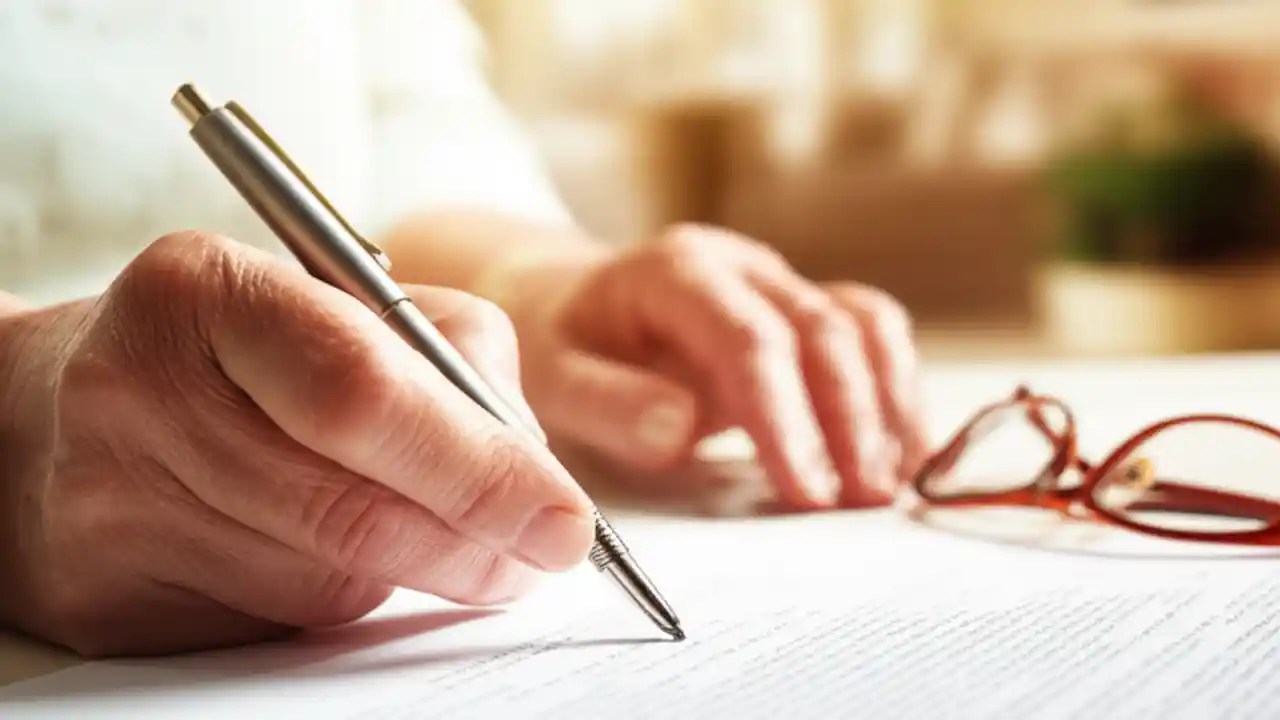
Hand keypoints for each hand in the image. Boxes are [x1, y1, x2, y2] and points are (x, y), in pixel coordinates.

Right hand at [0, 232, 593, 656]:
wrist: (43, 416)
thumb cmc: (232, 348)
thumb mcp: (340, 300)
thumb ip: (451, 359)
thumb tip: (534, 477)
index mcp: (203, 291)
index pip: (359, 390)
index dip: (476, 466)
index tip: (565, 518)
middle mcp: (137, 393)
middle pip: (348, 505)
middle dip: (473, 543)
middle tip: (544, 554)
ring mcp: (107, 507)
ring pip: (324, 577)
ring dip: (416, 569)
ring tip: (444, 536)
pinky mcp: (105, 598)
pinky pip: (278, 621)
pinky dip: (344, 595)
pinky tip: (334, 551)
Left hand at [495, 225, 926, 508]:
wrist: (571, 300)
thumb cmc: (563, 340)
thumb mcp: (552, 372)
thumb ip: (606, 402)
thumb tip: (675, 433)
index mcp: (678, 272)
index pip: (751, 339)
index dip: (785, 416)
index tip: (805, 489)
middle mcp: (742, 268)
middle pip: (823, 329)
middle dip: (851, 419)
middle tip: (861, 500)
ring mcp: (780, 285)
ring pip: (864, 325)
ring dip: (888, 404)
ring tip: (890, 484)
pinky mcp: (804, 313)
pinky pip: (870, 338)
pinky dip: (893, 393)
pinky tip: (899, 455)